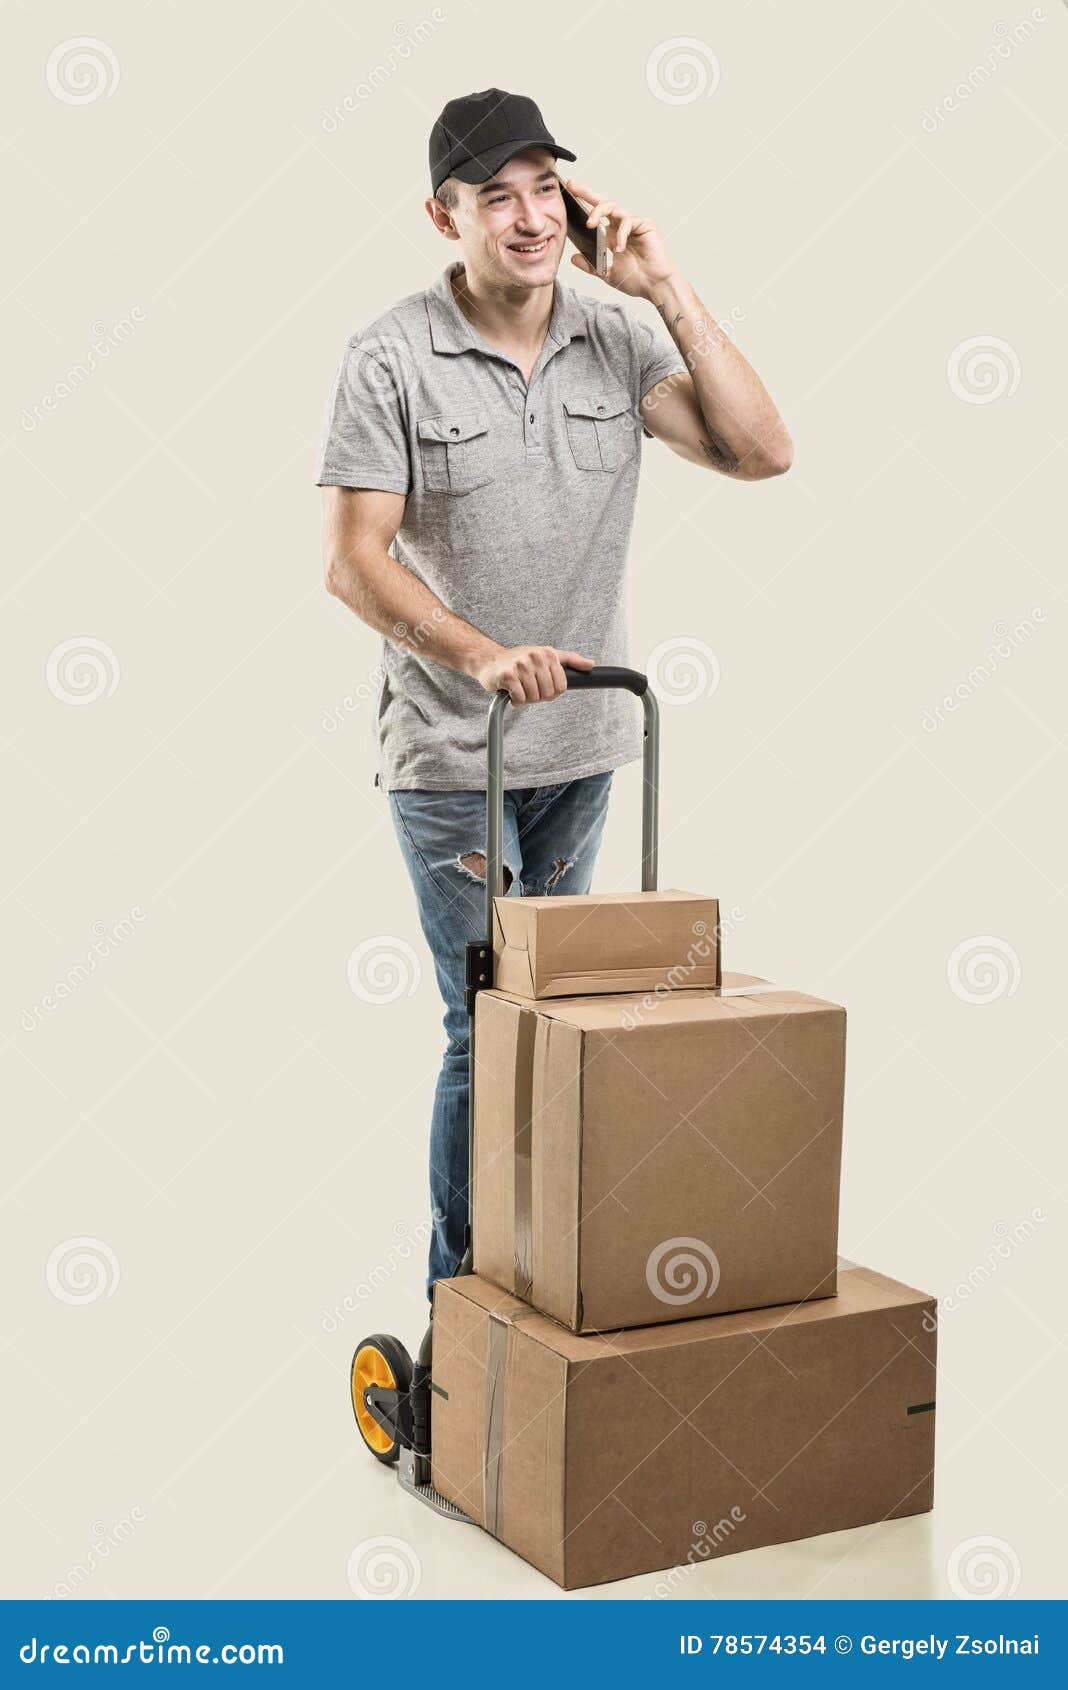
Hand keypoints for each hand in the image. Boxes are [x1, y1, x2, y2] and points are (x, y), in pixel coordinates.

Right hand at [474, 644, 594, 705]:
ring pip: (534, 697)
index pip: (561, 686)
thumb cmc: (519, 660)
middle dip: (538, 696)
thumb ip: (570, 660)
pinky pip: (520, 698)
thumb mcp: (546, 655)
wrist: (490, 660)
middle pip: (548, 694)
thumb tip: (591, 664)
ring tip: (519, 688)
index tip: (541, 686)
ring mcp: (521, 665)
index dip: (552, 692)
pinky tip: (511, 693)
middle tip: (528, 688)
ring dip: (526, 699)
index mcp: (548, 653)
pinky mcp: (508, 676)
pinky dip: (516, 701)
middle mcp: (535, 657)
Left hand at [562, 177, 678, 299]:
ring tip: (590, 225)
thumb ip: (591, 265)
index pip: (597, 216)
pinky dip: (621, 234)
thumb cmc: (636, 281)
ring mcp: (634, 224)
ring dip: (598, 212)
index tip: (569, 191)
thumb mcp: (606, 273)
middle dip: (587, 193)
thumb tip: (573, 258)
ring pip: (613, 207)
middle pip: (603, 203)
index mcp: (612, 236)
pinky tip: (619, 248)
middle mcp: (622, 227)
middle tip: (573, 187)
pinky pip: (628, 221)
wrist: (655, 287)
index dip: (584, 203)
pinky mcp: (646, 224)